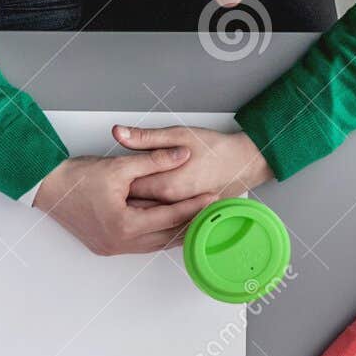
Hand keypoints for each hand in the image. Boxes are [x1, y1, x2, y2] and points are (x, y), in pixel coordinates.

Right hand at [32, 149, 216, 255]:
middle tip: (213, 214)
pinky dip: (157, 234)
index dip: (194, 206)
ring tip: (198, 221)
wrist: (46, 188)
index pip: (169, 217)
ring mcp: (110, 247)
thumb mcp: (119, 166)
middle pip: (165, 237)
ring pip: (153, 244)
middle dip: (190, 225)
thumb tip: (182, 155)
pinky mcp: (105, 245)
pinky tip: (169, 226)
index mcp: (123, 226)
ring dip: (174, 233)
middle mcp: (118, 243)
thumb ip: (155, 160)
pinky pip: (140, 244)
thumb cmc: (75, 179)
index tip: (213, 198)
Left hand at [114, 126, 273, 204]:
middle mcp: (169, 205)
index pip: (125, 188)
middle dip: (122, 195)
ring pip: (145, 215)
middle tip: (116, 184)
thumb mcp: (178, 134)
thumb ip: (144, 138)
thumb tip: (118, 133)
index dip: (116, 180)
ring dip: (134, 207)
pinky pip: (161, 221)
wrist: (244, 164)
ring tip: (127, 196)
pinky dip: (151, 214)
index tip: (111, 172)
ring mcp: (178, 216)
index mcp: (164, 185)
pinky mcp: (185, 220)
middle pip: (133, 205)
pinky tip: (147, 206)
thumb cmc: (214, 148)